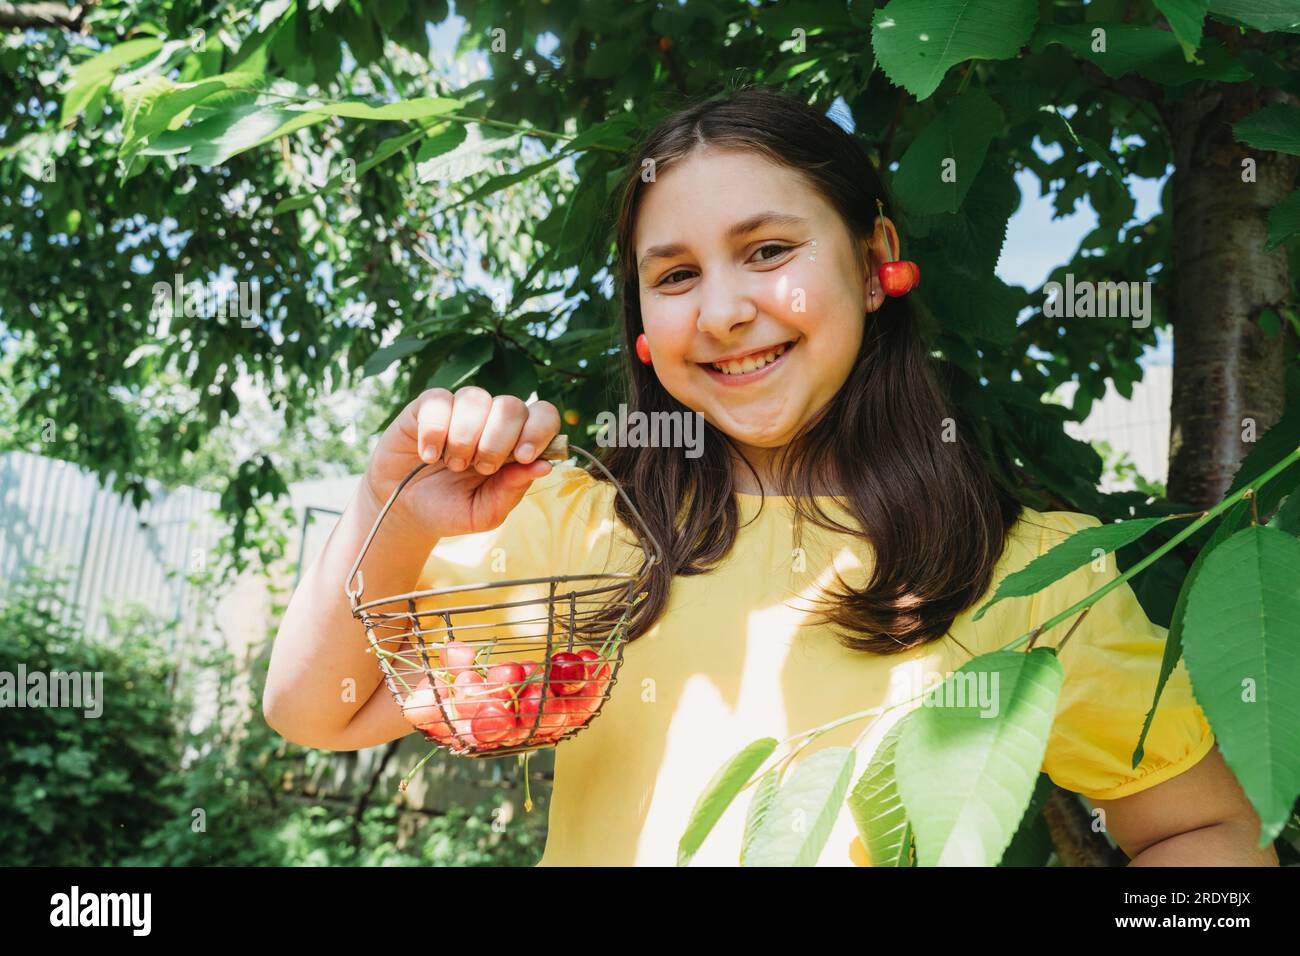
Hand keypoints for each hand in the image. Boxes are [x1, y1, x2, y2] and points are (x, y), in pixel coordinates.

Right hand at [363, 386, 561, 539]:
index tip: (523, 456)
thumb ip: (512, 490)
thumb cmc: (450, 508)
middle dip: (499, 440)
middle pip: (512, 406)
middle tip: (482, 468)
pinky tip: (429, 456)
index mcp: (515, 442)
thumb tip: (545, 466)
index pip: (543, 416)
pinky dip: (435, 430)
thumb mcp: (484, 512)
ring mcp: (460, 409)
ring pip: (476, 398)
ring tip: (454, 465)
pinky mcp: (427, 406)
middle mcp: (492, 419)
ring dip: (466, 436)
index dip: (539, 430)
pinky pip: (439, 400)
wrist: (404, 508)